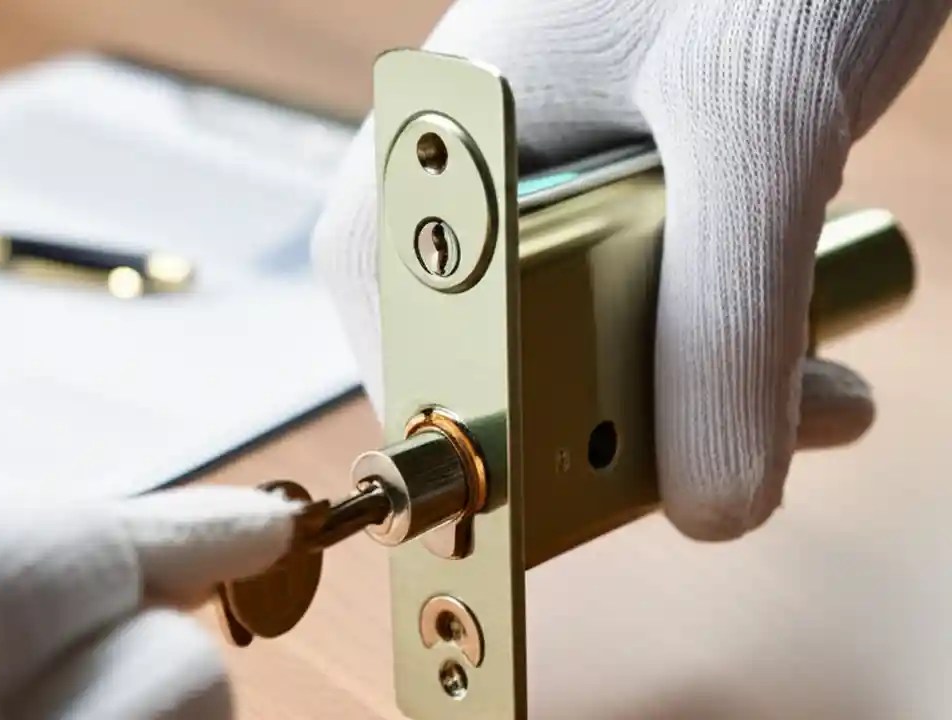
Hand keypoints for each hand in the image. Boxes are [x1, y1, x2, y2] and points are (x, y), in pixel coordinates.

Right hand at [313, 0, 948, 540]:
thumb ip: (725, 318)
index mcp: (442, 135)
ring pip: (586, 341)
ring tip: (811, 395)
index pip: (408, 331)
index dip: (481, 432)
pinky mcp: (618, 189)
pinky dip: (726, 346)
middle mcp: (477, 168)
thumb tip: (708, 502)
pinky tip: (807, 358)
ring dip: (701, 389)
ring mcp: (546, 180)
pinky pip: (648, 305)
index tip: (575, 499)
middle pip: (504, 355)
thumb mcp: (759, 124)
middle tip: (740, 439)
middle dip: (626, 417)